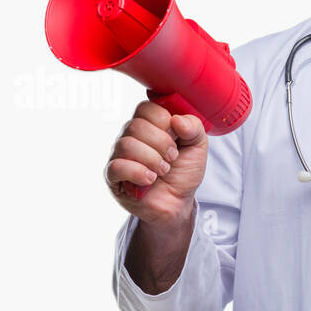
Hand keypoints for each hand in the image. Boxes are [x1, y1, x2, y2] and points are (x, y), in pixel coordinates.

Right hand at [105, 100, 207, 224]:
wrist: (178, 202)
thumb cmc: (183, 172)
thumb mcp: (198, 147)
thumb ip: (194, 127)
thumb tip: (177, 120)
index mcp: (148, 124)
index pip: (146, 108)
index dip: (164, 121)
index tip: (177, 138)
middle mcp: (130, 136)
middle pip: (136, 126)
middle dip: (161, 143)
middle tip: (172, 157)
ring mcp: (119, 155)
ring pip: (126, 145)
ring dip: (152, 159)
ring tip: (163, 170)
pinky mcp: (112, 176)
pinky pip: (117, 166)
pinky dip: (138, 173)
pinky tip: (150, 179)